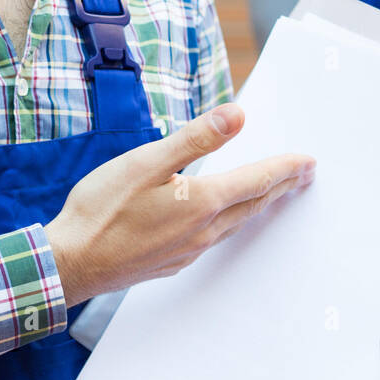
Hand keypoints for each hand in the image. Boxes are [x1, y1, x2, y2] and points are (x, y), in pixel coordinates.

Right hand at [45, 104, 315, 306]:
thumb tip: (237, 116)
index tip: (309, 162)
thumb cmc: (101, 209)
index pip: (257, 180)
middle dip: (281, 187)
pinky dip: (231, 221)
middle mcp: (203, 231)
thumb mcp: (146, 162)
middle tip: (304, 176)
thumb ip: (195, 139)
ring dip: (258, 204)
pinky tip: (224, 218)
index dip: (286, 168)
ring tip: (272, 193)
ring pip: (236, 223)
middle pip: (253, 204)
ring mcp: (189, 250)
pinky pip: (215, 239)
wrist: (70, 264)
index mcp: (202, 202)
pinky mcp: (173, 262)